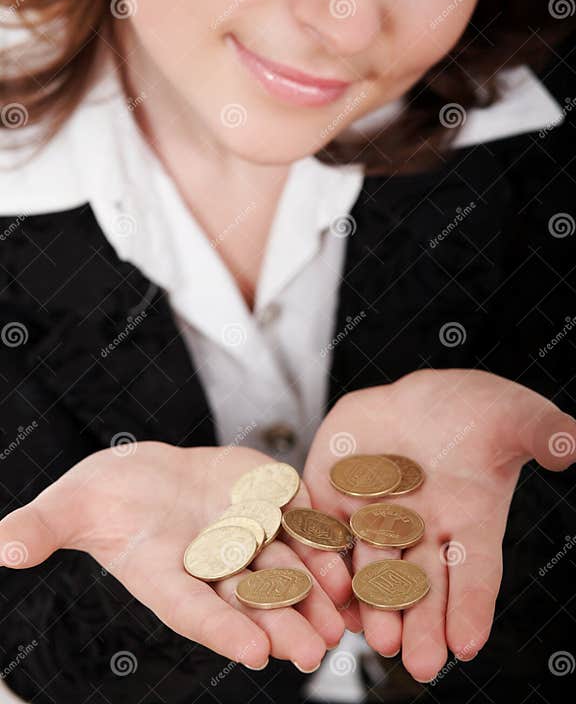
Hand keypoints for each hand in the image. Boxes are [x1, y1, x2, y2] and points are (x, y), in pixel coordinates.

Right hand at [0, 441, 348, 669]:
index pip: (196, 610)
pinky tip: (347, 556)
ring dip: (314, 591)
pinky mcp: (267, 503)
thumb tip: (2, 547)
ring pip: (285, 567)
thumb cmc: (103, 498)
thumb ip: (43, 529)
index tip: (255, 651)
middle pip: (251, 600)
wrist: (144, 473)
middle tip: (312, 651)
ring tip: (340, 613)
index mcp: (167, 578)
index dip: (225, 629)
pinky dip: (322, 539)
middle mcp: (211, 566)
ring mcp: (244, 536)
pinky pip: (299, 522)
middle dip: (282, 623)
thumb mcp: (70, 506)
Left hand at [302, 368, 575, 682]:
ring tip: (373, 638)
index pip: (474, 571)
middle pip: (421, 582)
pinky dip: (323, 556)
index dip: (472, 605)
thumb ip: (541, 434)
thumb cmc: (481, 415)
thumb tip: (573, 444)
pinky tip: (324, 590)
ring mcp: (377, 513)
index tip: (468, 644)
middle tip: (417, 662)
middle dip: (419, 622)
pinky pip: (326, 527)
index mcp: (470, 520)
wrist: (425, 400)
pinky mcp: (336, 491)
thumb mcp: (516, 418)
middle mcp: (422, 529)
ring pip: (371, 564)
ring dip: (372, 602)